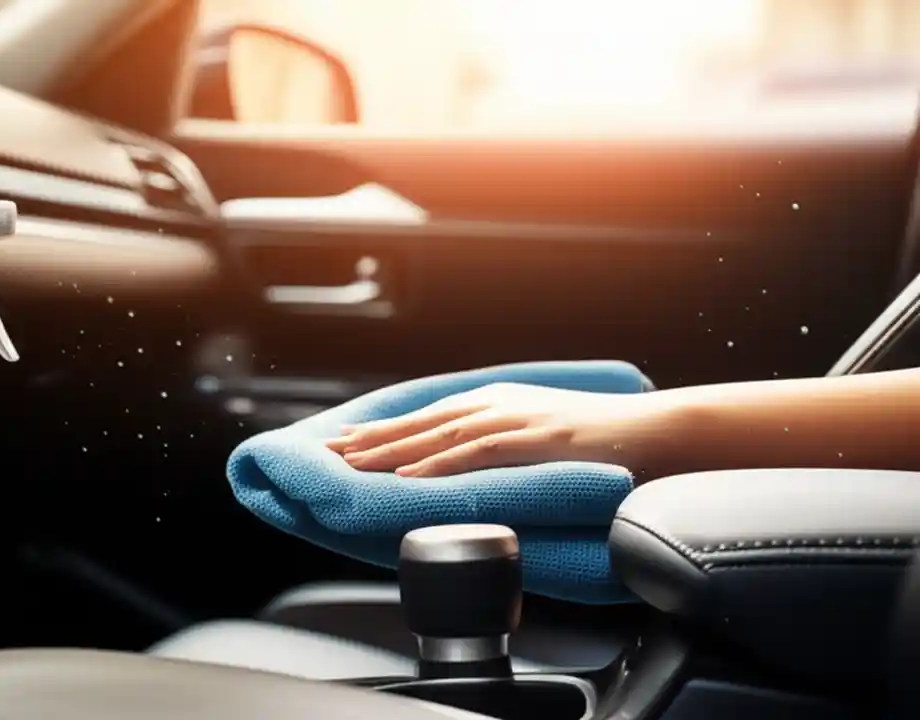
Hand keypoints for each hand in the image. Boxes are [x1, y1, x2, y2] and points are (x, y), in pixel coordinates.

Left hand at [325, 383, 677, 477]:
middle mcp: (499, 404)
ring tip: (353, 464)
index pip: (427, 416)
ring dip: (394, 449)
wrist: (659, 431)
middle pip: (422, 422)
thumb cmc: (603, 444)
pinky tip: (411, 475)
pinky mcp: (540, 439)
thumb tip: (469, 477)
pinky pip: (479, 452)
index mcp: (497, 403)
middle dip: (372, 437)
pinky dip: (441, 463)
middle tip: (327, 451)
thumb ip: (504, 452)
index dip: (383, 429)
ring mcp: (519, 419)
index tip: (343, 441)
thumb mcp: (540, 441)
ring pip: (441, 433)